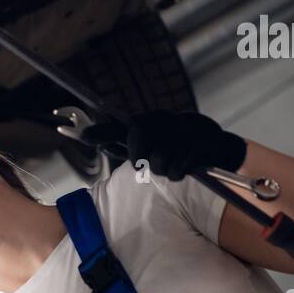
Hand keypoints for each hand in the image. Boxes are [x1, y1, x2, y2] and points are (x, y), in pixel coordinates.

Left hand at [87, 110, 245, 180]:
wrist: (212, 140)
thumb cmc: (174, 142)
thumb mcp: (148, 142)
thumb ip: (125, 145)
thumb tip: (103, 147)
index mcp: (145, 121)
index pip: (119, 127)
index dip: (100, 132)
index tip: (82, 137)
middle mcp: (160, 120)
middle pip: (138, 149)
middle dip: (141, 158)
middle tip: (149, 161)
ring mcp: (179, 130)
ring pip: (158, 163)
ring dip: (164, 169)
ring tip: (172, 161)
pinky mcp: (195, 143)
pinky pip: (176, 171)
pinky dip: (179, 172)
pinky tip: (185, 163)